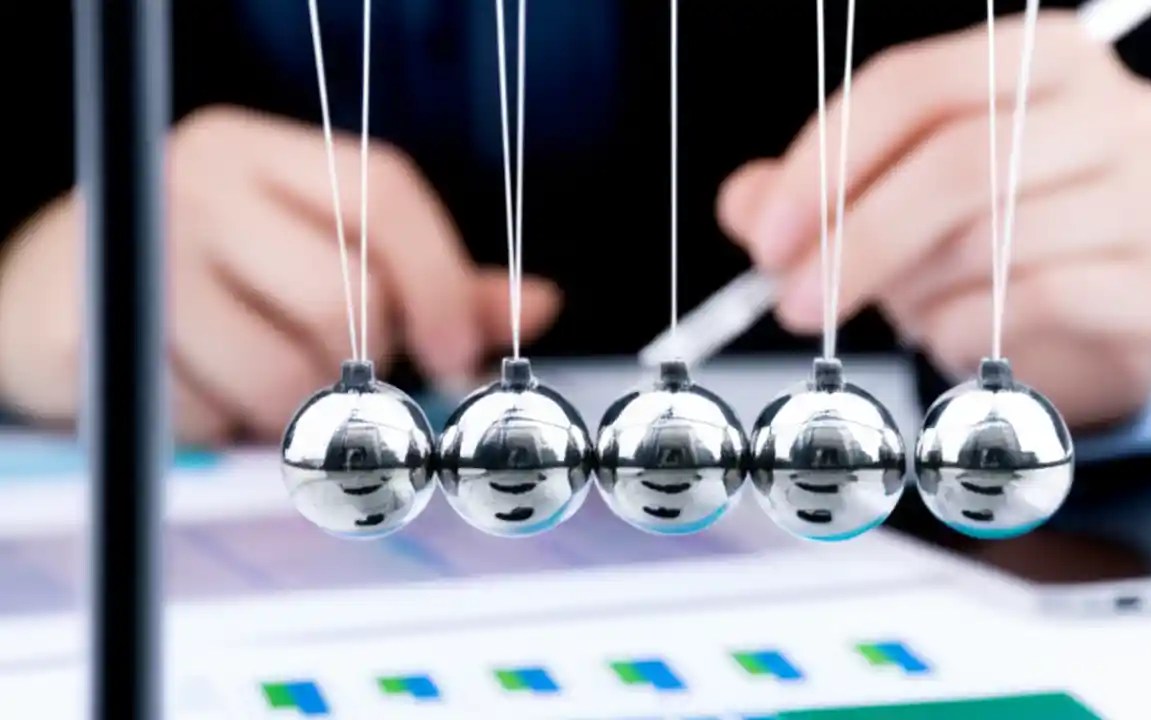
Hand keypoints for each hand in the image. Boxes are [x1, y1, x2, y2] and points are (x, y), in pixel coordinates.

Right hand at [0, 105, 559, 443]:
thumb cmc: (212, 278)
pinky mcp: (90, 329)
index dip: (440, 282)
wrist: (51, 294)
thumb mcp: (314, 255)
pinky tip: (190, 392)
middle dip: (352, 366)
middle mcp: (198, 183)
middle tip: (327, 376)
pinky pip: (204, 418)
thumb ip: (426, 283)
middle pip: (340, 297)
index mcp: (263, 153)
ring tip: (249, 383)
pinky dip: (215, 431)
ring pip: (279, 374)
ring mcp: (137, 253)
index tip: (459, 357)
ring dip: (282, 410)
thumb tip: (536, 303)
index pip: (384, 192)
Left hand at [718, 12, 1150, 428]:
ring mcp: (1146, 195)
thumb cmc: (1001, 235)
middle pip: (961, 160)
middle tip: (797, 301)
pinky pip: (1039, 303)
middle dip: (857, 240)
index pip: (915, 83)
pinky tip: (950, 336)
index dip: (828, 160)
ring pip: (997, 236)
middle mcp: (1107, 109)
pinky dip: (966, 329)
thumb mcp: (902, 197)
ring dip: (914, 290)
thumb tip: (747, 204)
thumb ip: (823, 193)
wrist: (1102, 310)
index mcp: (1037, 56)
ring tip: (899, 308)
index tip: (770, 235)